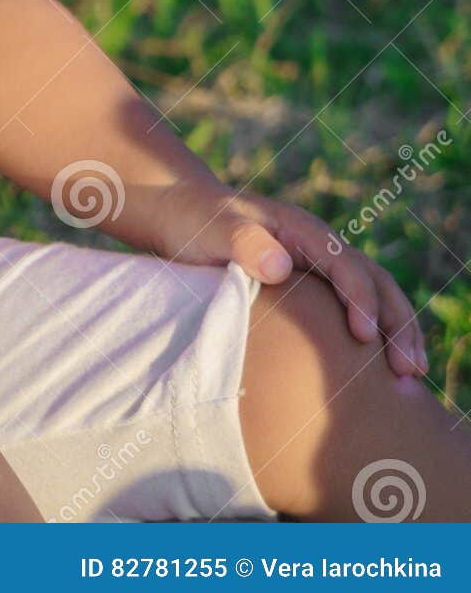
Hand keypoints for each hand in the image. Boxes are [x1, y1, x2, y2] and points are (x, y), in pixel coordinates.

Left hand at [151, 181, 426, 378]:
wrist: (180, 214)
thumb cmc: (195, 220)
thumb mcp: (212, 227)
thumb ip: (242, 241)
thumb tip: (281, 267)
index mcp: (300, 229)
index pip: (344, 264)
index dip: (359, 299)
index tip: (364, 337)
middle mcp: (319, 247)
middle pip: (373, 280)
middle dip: (397, 321)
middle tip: (408, 369)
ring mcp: (318, 268)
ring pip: (373, 295)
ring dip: (396, 331)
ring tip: (411, 377)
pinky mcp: (311, 288)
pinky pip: (352, 308)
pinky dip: (376, 334)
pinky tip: (381, 372)